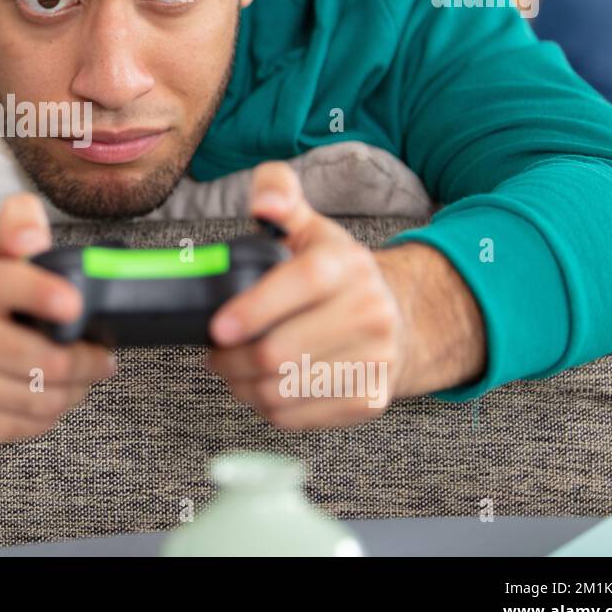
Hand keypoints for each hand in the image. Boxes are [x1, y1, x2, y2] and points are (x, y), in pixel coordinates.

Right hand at [0, 193, 115, 451]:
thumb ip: (14, 227)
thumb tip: (34, 231)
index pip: (2, 284)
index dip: (40, 293)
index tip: (73, 303)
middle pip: (41, 358)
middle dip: (86, 360)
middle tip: (102, 356)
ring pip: (42, 398)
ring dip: (75, 389)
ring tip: (84, 376)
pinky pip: (27, 426)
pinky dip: (50, 413)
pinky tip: (52, 397)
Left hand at [205, 161, 410, 427]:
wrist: (397, 320)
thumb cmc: (334, 275)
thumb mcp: (308, 227)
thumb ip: (278, 194)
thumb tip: (264, 202)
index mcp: (347, 265)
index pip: (301, 285)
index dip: (253, 309)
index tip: (217, 328)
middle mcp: (369, 312)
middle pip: (281, 351)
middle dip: (232, 358)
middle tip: (214, 351)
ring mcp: (374, 361)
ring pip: (283, 390)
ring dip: (242, 385)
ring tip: (231, 369)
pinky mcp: (368, 400)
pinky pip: (296, 417)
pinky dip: (265, 406)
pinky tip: (260, 387)